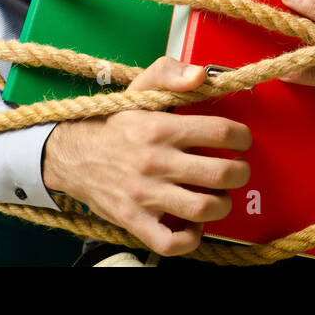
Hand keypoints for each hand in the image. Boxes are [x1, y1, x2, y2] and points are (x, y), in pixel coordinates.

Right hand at [41, 56, 251, 256]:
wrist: (72, 156)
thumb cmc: (116, 124)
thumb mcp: (141, 88)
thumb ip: (171, 73)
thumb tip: (200, 75)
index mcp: (161, 128)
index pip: (221, 132)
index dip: (242, 137)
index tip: (242, 141)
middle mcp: (156, 162)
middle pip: (220, 173)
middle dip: (240, 172)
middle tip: (237, 169)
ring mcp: (145, 194)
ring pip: (203, 208)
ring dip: (222, 204)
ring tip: (219, 195)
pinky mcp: (134, 220)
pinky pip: (170, 242)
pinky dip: (190, 239)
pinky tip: (194, 224)